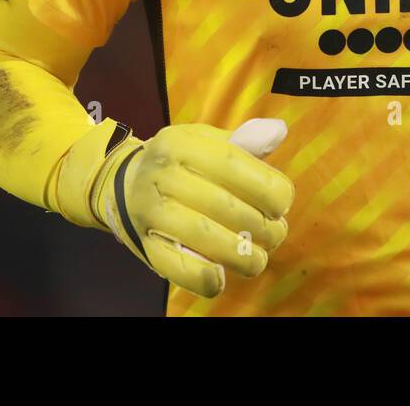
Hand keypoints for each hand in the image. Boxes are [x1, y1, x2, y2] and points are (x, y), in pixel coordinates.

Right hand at [93, 118, 293, 297]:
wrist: (126, 185)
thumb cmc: (182, 163)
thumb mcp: (206, 141)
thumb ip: (244, 141)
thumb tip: (278, 132)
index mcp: (180, 142)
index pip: (233, 164)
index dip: (267, 187)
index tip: (283, 203)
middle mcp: (161, 175)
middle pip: (223, 205)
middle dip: (261, 226)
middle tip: (276, 233)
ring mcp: (150, 212)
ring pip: (203, 237)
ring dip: (242, 254)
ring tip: (259, 257)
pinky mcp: (145, 245)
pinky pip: (175, 267)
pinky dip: (202, 277)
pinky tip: (222, 277)